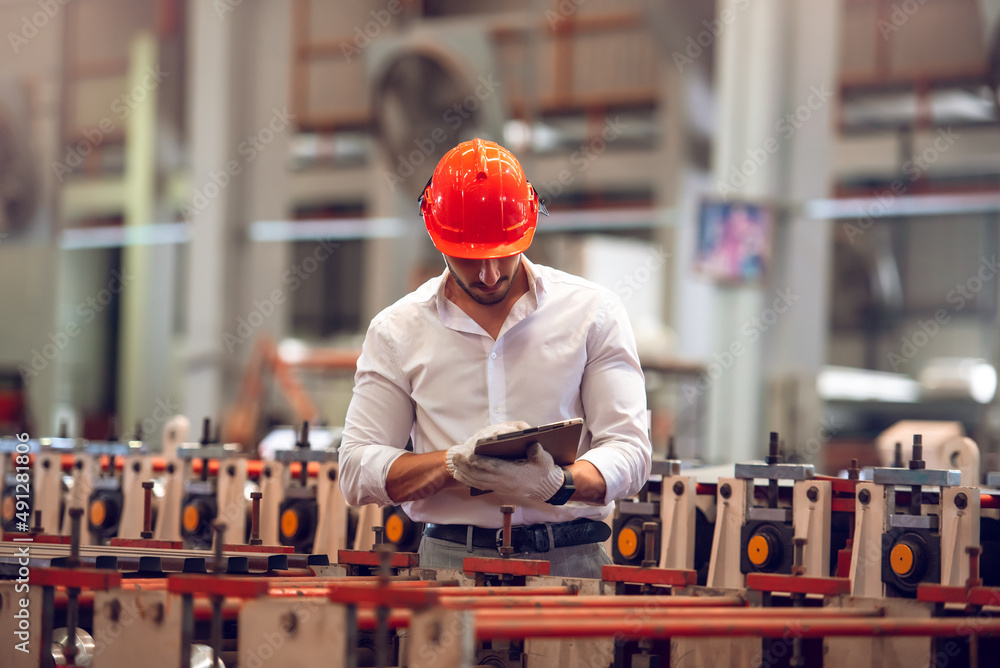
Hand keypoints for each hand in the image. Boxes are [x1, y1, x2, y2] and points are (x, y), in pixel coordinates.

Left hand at [447, 427, 564, 501]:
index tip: (470, 455)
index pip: (494, 468)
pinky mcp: (497, 488)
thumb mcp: (545, 460)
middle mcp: (504, 482)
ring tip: (455, 463)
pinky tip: (460, 474)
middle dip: (467, 467)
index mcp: (514, 474)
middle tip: (456, 456)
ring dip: (465, 473)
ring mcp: (500, 487)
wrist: (545, 488)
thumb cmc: (543, 471)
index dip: (481, 462)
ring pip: (478, 481)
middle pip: (481, 475)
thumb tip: (534, 445)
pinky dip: (468, 481)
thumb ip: (539, 453)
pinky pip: (480, 486)